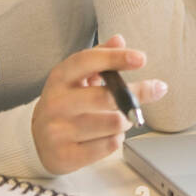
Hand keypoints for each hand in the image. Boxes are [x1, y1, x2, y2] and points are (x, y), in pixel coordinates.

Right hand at [30, 33, 168, 174]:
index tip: (141, 58)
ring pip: (113, 123)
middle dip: (137, 94)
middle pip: (107, 97)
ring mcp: (57, 130)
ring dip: (125, 120)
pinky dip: (116, 139)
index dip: (115, 58)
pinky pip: (109, 145)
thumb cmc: (66, 102)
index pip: (88, 61)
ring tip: (117, 118)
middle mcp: (55, 103)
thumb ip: (99, 57)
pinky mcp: (65, 155)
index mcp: (60, 77)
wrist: (38, 139)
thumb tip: (119, 40)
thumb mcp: (77, 76)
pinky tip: (105, 136)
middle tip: (157, 88)